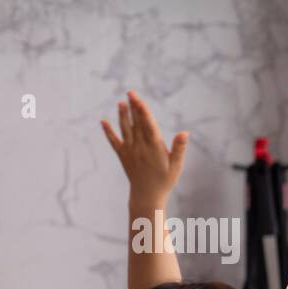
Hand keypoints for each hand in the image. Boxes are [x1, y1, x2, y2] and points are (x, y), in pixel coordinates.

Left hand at [100, 91, 187, 205]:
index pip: (148, 126)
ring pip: (125, 130)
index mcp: (154, 148)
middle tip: (130, 92)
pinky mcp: (123, 156)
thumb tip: (184, 133)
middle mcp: (140, 147)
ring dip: (122, 116)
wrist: (147, 195)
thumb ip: (179, 149)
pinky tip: (103, 121)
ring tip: (121, 103)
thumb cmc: (165, 180)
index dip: (143, 112)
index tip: (139, 100)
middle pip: (136, 124)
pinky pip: (114, 141)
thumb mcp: (176, 166)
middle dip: (134, 108)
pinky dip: (108, 132)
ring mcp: (130, 151)